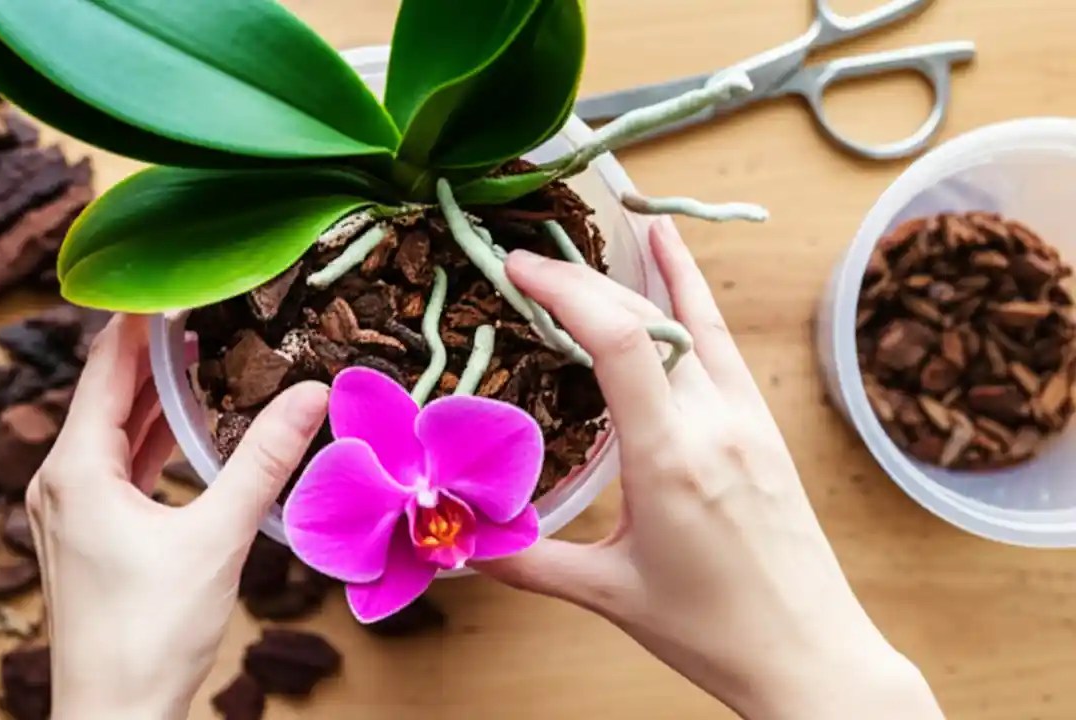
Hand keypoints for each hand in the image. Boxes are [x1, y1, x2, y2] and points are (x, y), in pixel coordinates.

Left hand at [26, 315, 328, 719]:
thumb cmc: (151, 634)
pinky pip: (118, 467)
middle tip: (206, 309)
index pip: (106, 366)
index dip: (141, 318)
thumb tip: (312, 395)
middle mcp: (61, 481)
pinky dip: (152, 441)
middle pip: (107, 394)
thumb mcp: (218, 536)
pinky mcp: (87, 536)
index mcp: (77, 468)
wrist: (115, 718)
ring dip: (157, 398)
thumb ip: (265, 461)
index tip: (178, 277)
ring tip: (205, 357)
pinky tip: (188, 430)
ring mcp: (70, 510)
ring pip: (113, 433)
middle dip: (156, 353)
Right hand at [477, 221, 942, 719]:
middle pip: (645, 320)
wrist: (810, 655)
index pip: (617, 341)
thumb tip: (456, 544)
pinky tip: (674, 257)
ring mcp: (746, 419)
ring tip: (600, 228)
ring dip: (638, 274)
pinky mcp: (762, 426)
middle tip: (524, 262)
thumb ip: (526, 563)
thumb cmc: (712, 631)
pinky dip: (691, 293)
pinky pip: (720, 341)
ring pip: (687, 321)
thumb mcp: (608, 595)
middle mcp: (715, 424)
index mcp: (671, 459)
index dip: (564, 290)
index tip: (517, 267)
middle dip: (580, 280)